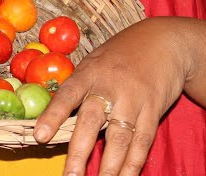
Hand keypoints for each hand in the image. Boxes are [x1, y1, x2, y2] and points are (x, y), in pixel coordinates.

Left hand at [31, 17, 191, 175]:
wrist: (166, 41)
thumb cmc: (121, 54)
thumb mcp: (95, 61)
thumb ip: (79, 86)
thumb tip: (54, 116)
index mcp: (89, 72)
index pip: (67, 95)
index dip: (52, 115)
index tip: (39, 136)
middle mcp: (110, 86)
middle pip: (92, 121)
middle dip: (79, 151)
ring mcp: (134, 99)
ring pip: (120, 137)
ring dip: (109, 166)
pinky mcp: (154, 110)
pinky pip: (143, 141)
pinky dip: (134, 163)